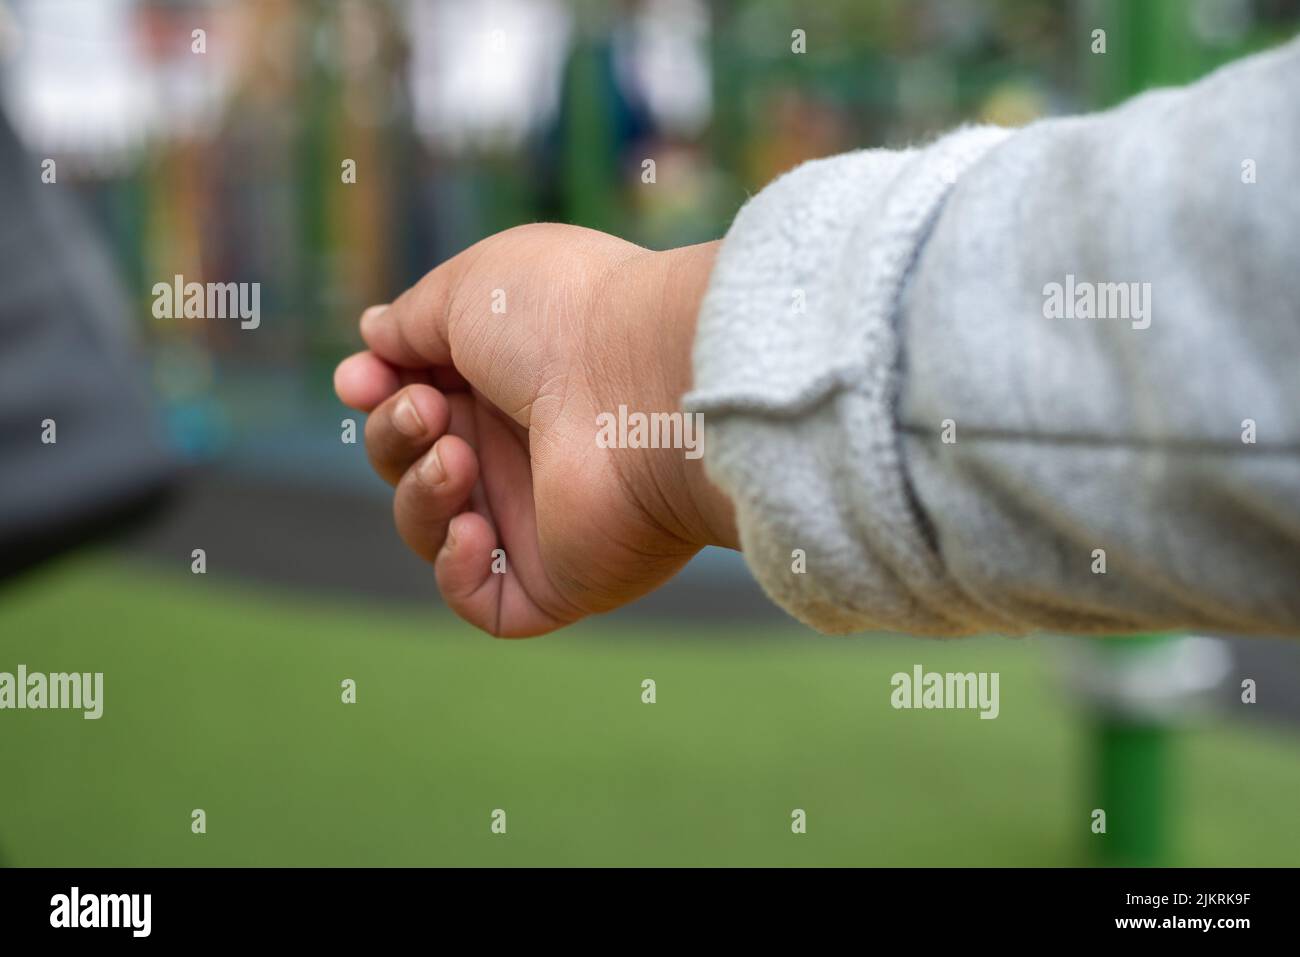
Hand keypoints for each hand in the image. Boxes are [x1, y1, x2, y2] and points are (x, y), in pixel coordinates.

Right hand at [334, 224, 736, 636]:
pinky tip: (472, 527)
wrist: (644, 390)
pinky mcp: (559, 580)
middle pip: (412, 461)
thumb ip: (413, 320)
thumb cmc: (563, 321)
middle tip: (428, 410)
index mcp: (506, 377)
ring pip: (430, 528)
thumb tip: (375, 336)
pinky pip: (480, 600)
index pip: (417, 398)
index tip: (359, 379)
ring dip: (419, 492)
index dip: (377, 392)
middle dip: (395, 434)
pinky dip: (455, 569)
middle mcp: (523, 447)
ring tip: (457, 458)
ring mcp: (540, 517)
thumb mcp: (468, 290)